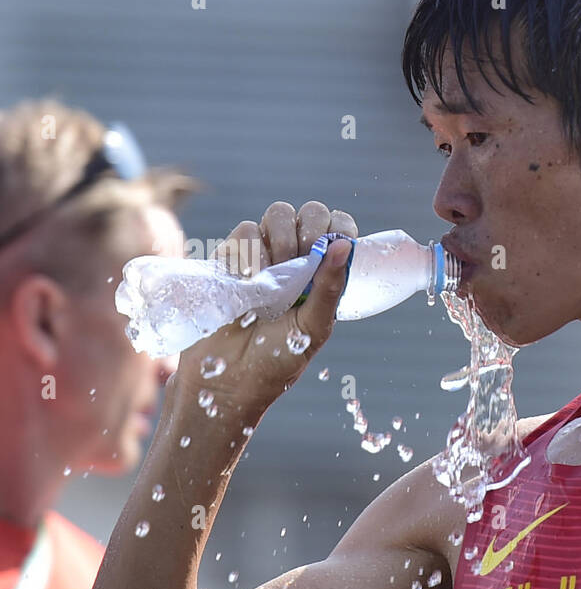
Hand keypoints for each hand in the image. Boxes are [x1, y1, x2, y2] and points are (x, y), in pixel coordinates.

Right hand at [172, 201, 358, 419]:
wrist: (227, 377)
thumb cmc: (276, 359)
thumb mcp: (313, 328)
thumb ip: (330, 288)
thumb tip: (344, 245)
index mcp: (324, 274)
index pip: (340, 227)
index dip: (339, 226)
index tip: (335, 244)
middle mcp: (297, 258)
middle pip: (310, 212)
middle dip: (309, 230)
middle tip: (301, 259)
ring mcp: (264, 254)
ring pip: (277, 214)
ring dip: (279, 241)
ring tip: (271, 279)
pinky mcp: (231, 256)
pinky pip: (244, 231)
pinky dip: (248, 252)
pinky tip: (247, 280)